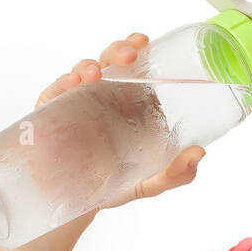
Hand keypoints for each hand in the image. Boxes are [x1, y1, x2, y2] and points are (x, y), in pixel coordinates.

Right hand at [34, 33, 206, 213]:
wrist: (77, 207)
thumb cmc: (115, 187)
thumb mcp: (151, 183)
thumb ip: (176, 173)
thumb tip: (199, 154)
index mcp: (128, 104)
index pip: (134, 67)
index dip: (136, 49)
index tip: (144, 43)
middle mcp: (102, 97)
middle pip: (109, 62)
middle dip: (118, 51)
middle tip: (130, 54)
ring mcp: (76, 103)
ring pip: (81, 73)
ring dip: (88, 66)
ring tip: (95, 74)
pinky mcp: (52, 115)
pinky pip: (54, 93)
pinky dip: (61, 84)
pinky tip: (71, 84)